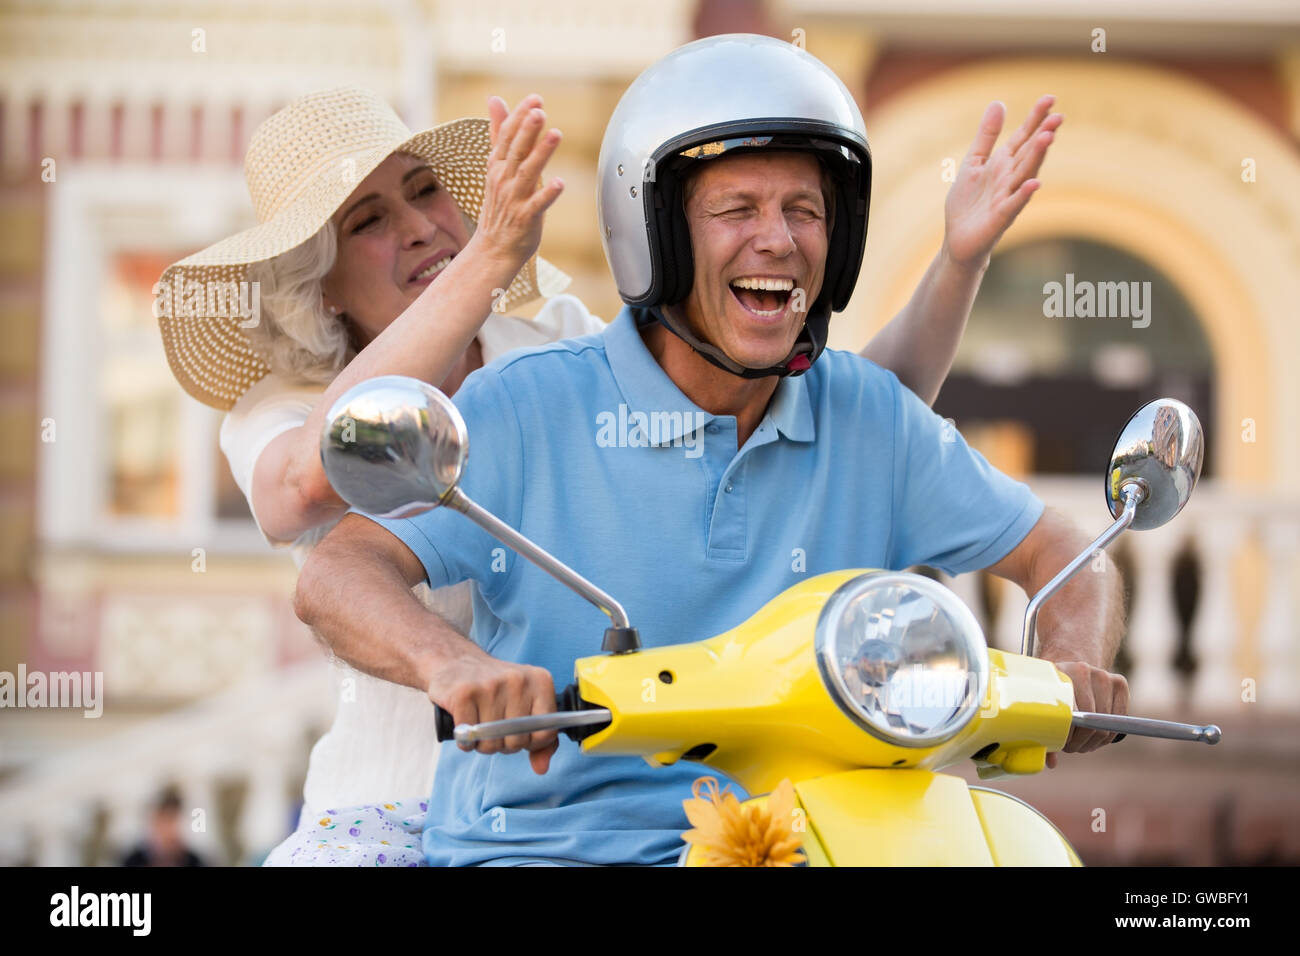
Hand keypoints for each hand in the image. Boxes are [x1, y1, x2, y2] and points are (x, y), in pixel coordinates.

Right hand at [427, 652, 558, 774]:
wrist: (456, 662)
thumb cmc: (496, 689)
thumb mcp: (525, 704)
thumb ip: (540, 737)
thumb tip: (542, 767)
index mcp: (540, 681)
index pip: (546, 732)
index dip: (531, 742)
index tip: (518, 732)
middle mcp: (518, 680)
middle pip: (518, 741)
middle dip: (503, 743)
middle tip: (494, 726)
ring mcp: (491, 686)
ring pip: (492, 743)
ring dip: (482, 743)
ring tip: (479, 723)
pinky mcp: (464, 694)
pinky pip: (469, 739)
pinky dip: (465, 741)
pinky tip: (464, 724)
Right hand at [475, 94, 564, 270]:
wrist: (493, 248)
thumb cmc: (500, 204)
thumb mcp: (496, 165)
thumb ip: (498, 132)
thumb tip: (494, 99)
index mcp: (498, 165)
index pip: (507, 135)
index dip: (520, 117)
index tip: (535, 99)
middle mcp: (504, 179)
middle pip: (516, 150)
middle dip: (527, 130)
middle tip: (539, 111)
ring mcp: (514, 199)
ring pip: (528, 173)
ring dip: (541, 153)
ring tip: (556, 134)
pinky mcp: (526, 218)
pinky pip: (538, 205)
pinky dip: (548, 194)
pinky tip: (560, 183)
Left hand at [942, 94, 1062, 270]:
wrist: (958, 241)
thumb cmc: (968, 203)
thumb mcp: (973, 163)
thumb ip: (987, 136)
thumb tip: (999, 101)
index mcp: (1003, 163)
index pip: (1023, 137)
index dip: (1035, 118)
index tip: (1050, 98)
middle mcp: (1010, 178)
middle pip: (1029, 153)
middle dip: (1042, 135)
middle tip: (1058, 116)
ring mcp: (1007, 197)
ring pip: (1025, 174)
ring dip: (1037, 157)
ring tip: (1048, 137)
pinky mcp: (1000, 218)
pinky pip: (1014, 204)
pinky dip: (1024, 194)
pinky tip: (1035, 183)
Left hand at [1044, 659, 1128, 768]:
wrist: (1069, 664)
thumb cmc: (1052, 689)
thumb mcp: (1042, 701)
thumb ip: (1044, 729)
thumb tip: (1052, 763)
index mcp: (1060, 673)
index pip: (1069, 713)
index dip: (1067, 735)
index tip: (1061, 744)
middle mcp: (1084, 671)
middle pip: (1090, 722)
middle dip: (1080, 742)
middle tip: (1070, 747)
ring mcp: (1104, 676)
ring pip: (1106, 724)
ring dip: (1093, 741)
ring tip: (1080, 743)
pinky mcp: (1120, 683)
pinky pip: (1120, 720)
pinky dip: (1108, 735)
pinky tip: (1095, 736)